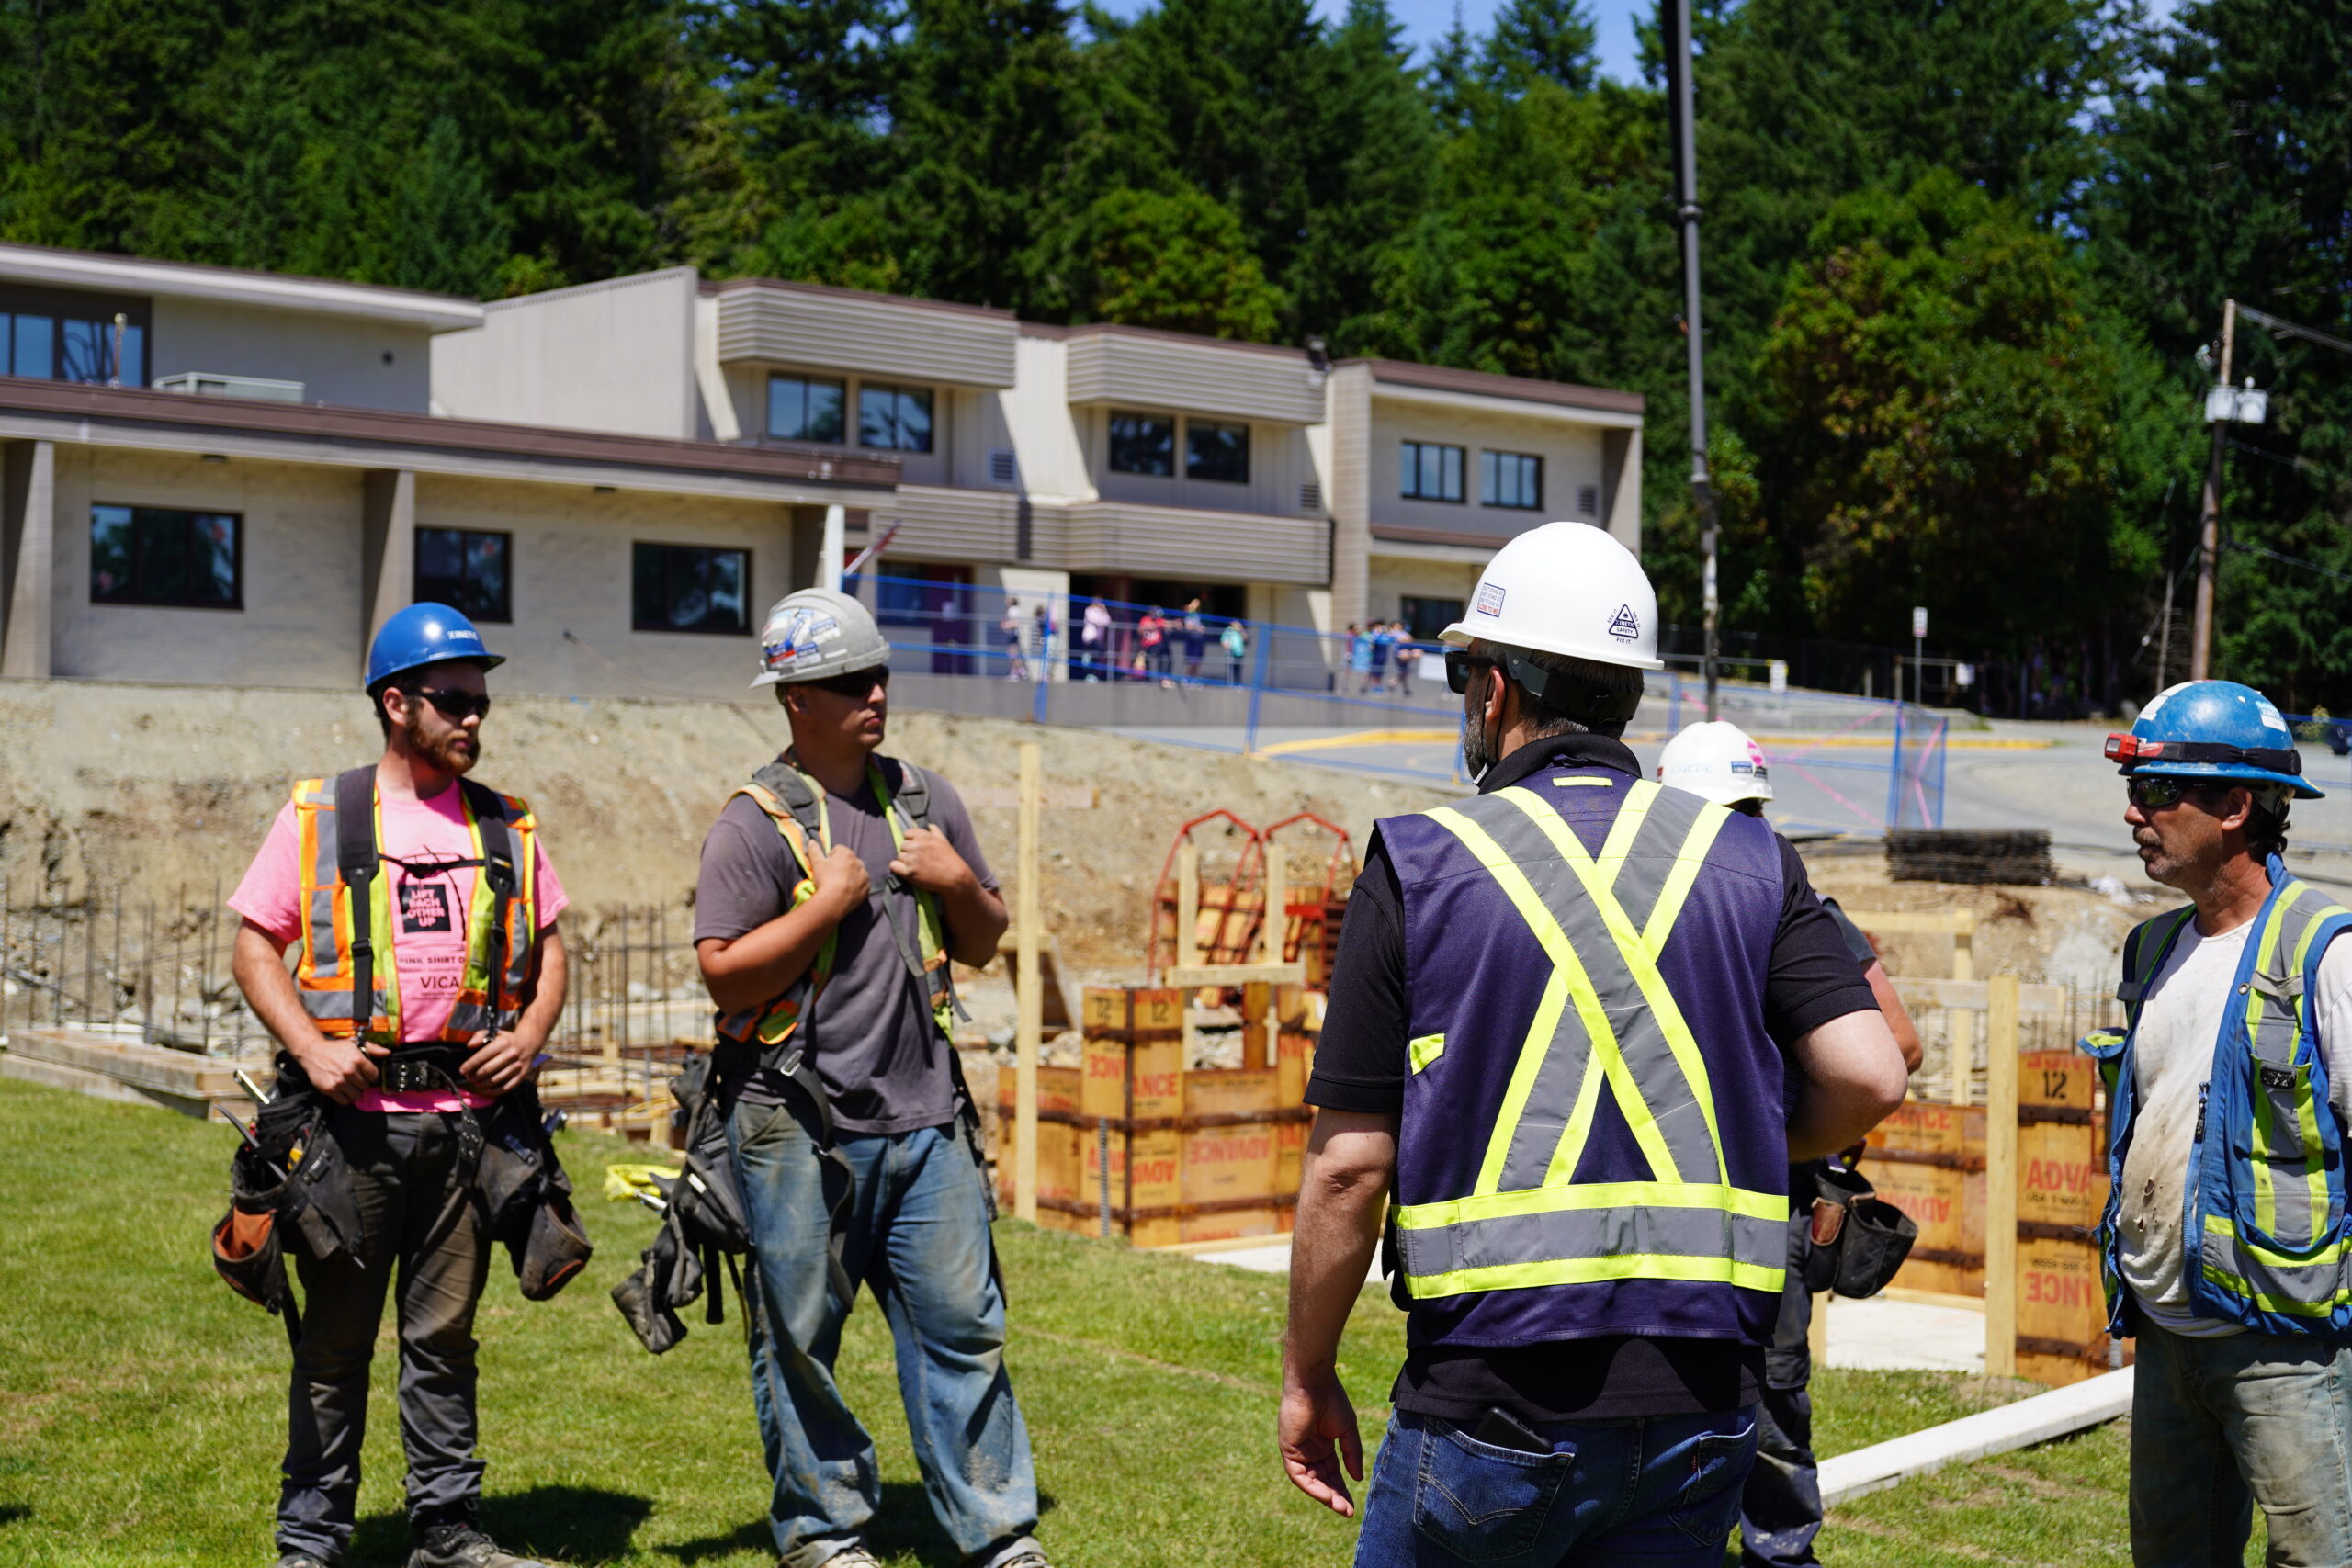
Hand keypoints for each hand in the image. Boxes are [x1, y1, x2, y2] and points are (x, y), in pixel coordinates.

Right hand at [290, 1031, 381, 1105]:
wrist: (313, 1052)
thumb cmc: (336, 1049)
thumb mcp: (355, 1044)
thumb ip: (373, 1049)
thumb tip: (388, 1053)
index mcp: (358, 1060)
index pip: (374, 1076)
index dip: (372, 1076)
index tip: (367, 1075)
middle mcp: (350, 1072)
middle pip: (366, 1086)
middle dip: (363, 1083)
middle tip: (357, 1080)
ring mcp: (340, 1082)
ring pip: (357, 1095)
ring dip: (355, 1092)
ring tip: (351, 1086)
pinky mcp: (330, 1089)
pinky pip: (344, 1101)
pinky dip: (345, 1098)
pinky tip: (343, 1091)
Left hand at [462, 1026, 538, 1096]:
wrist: (529, 1043)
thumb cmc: (507, 1040)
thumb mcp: (495, 1033)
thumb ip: (480, 1036)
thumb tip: (469, 1045)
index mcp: (502, 1043)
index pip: (482, 1056)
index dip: (470, 1065)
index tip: (462, 1070)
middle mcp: (511, 1054)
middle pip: (487, 1070)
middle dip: (475, 1076)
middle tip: (469, 1078)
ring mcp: (517, 1066)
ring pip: (496, 1080)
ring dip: (483, 1084)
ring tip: (477, 1083)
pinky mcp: (522, 1075)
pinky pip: (507, 1087)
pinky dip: (495, 1091)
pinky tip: (487, 1090)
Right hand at [810, 843, 870, 915]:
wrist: (834, 902)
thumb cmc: (825, 879)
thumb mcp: (816, 863)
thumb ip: (814, 850)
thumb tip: (811, 841)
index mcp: (847, 853)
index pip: (838, 850)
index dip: (830, 857)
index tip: (826, 866)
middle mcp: (859, 862)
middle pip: (848, 861)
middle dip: (841, 866)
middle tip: (832, 876)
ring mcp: (864, 876)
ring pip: (856, 872)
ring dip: (850, 875)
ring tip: (839, 885)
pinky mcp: (867, 888)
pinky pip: (861, 884)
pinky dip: (856, 886)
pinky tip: (846, 891)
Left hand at [888, 826, 973, 895]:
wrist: (955, 877)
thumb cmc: (950, 859)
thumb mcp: (944, 841)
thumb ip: (935, 831)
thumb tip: (929, 825)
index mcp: (925, 837)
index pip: (907, 833)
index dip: (910, 840)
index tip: (915, 847)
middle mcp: (917, 846)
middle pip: (902, 845)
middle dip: (908, 851)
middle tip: (917, 859)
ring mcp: (913, 859)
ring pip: (899, 856)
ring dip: (905, 861)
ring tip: (916, 866)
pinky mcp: (910, 872)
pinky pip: (894, 865)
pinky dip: (897, 868)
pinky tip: (906, 871)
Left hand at [1280, 1370, 1363, 1517]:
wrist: (1314, 1382)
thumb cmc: (1332, 1400)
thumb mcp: (1347, 1430)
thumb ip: (1351, 1454)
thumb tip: (1357, 1479)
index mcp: (1324, 1445)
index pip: (1333, 1473)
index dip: (1342, 1489)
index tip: (1353, 1506)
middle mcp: (1310, 1451)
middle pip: (1323, 1480)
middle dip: (1335, 1497)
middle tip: (1348, 1512)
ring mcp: (1298, 1451)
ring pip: (1310, 1481)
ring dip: (1325, 1496)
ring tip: (1340, 1507)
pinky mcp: (1288, 1449)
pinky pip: (1298, 1475)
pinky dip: (1311, 1486)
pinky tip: (1326, 1495)